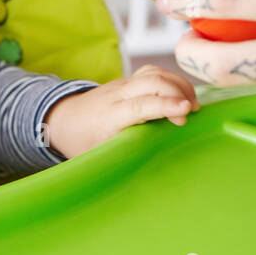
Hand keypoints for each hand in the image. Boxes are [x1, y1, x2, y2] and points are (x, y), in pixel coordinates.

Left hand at [42, 64, 200, 157]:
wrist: (62, 118)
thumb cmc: (81, 142)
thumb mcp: (97, 156)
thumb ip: (119, 160)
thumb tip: (143, 182)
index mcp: (109, 116)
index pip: (141, 105)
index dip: (165, 106)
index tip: (185, 111)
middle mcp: (117, 95)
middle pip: (151, 81)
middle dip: (178, 91)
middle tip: (194, 111)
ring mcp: (122, 84)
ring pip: (154, 72)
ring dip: (177, 83)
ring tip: (192, 104)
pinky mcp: (128, 80)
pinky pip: (152, 72)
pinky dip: (170, 79)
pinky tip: (181, 94)